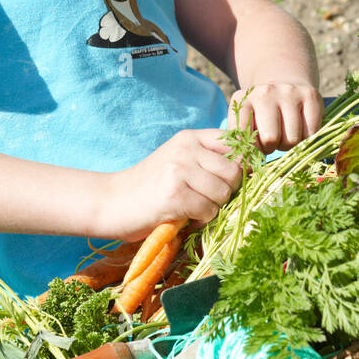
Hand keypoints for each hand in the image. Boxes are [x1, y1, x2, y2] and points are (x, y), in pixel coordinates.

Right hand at [102, 128, 242, 239]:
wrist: (110, 202)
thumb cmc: (148, 186)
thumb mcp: (177, 161)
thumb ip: (207, 159)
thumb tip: (249, 170)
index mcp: (190, 138)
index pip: (235, 141)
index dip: (243, 162)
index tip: (232, 179)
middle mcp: (186, 149)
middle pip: (235, 170)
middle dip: (229, 190)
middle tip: (209, 200)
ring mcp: (180, 170)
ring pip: (224, 192)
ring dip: (214, 207)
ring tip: (195, 209)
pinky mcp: (175, 195)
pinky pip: (209, 210)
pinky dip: (202, 220)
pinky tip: (185, 217)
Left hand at [227, 82, 322, 153]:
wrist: (284, 83)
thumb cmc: (261, 113)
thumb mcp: (245, 123)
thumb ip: (240, 145)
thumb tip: (241, 169)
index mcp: (242, 100)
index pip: (244, 138)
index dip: (251, 153)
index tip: (255, 152)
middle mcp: (265, 92)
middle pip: (270, 139)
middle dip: (272, 147)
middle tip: (273, 140)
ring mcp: (289, 92)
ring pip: (292, 139)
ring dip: (290, 144)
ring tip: (285, 134)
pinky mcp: (310, 95)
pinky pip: (311, 132)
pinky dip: (307, 138)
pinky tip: (300, 129)